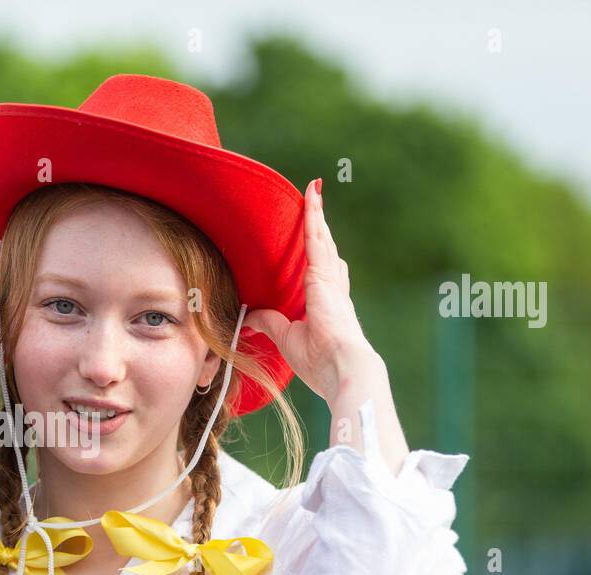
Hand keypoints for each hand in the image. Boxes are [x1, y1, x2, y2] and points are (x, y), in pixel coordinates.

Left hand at [246, 178, 378, 400]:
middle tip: (314, 201)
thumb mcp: (287, 338)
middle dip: (319, 225)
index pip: (321, 269)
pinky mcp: (323, 275)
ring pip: (321, 239)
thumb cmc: (320, 360)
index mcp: (326, 302)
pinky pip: (316, 239)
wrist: (341, 366)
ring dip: (317, 214)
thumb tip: (250, 319)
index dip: (320, 250)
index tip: (317, 235)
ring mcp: (330, 279)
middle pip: (324, 248)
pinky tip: (311, 197)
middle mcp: (332, 286)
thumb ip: (270, 323)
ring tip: (313, 192)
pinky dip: (313, 217)